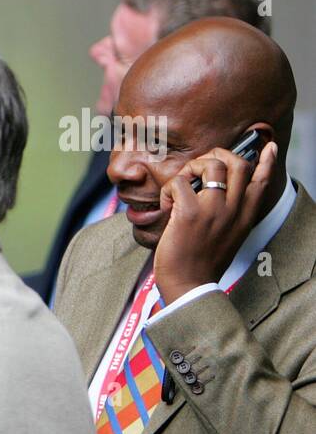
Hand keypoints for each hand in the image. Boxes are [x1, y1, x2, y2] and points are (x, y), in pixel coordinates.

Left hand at [154, 141, 278, 302]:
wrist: (189, 285)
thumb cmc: (201, 263)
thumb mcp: (227, 238)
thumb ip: (228, 216)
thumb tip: (217, 195)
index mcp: (245, 217)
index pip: (262, 182)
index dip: (266, 161)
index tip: (267, 147)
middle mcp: (234, 210)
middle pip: (238, 164)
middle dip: (217, 155)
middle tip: (199, 166)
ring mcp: (213, 210)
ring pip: (211, 165)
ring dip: (191, 168)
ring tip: (180, 187)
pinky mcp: (189, 213)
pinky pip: (179, 182)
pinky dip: (168, 190)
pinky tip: (166, 205)